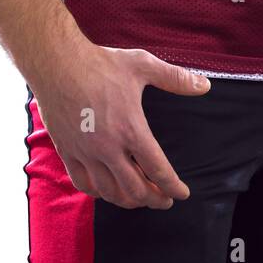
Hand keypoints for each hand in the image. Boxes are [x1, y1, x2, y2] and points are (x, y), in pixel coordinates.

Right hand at [30, 45, 210, 209]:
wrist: (57, 63)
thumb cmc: (100, 63)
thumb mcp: (142, 66)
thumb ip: (175, 79)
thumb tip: (205, 86)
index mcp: (131, 130)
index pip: (158, 170)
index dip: (173, 187)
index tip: (182, 194)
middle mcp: (108, 148)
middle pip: (135, 189)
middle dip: (154, 199)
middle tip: (164, 200)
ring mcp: (85, 152)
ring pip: (109, 192)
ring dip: (128, 200)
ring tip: (139, 197)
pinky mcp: (66, 151)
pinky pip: (83, 183)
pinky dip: (98, 192)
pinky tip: (106, 189)